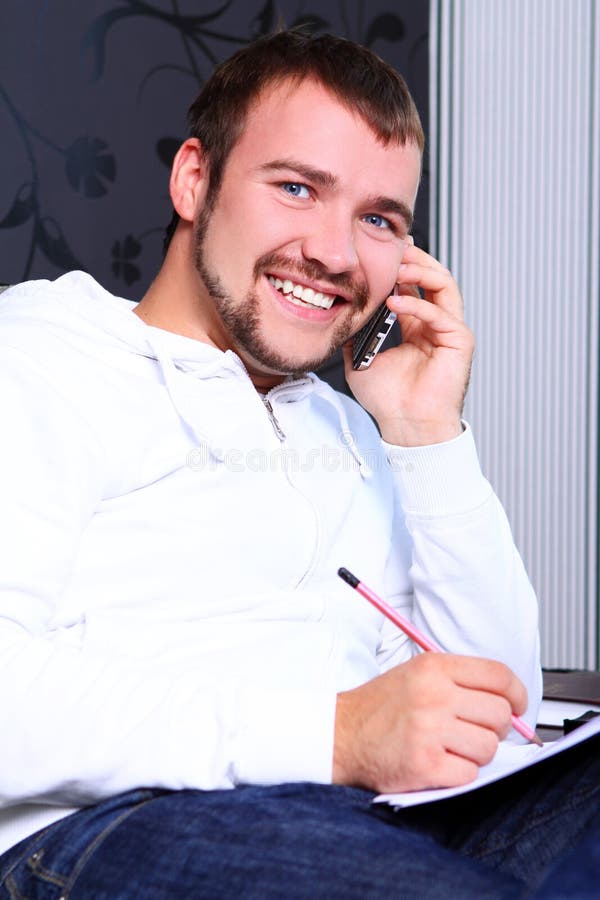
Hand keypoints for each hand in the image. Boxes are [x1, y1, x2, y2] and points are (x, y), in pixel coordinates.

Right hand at [333, 654, 526, 792]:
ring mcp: (429, 729)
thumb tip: (509, 702)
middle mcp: (434, 694)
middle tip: (475, 731)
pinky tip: (438, 763)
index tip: (517, 706)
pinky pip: (469, 773)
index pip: (499, 676)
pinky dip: (458, 773)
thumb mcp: (416, 674)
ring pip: (488, 747)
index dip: (517, 694)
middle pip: (500, 714)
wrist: (340, 734)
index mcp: (434, 667)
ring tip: (450, 747)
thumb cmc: (380, 707)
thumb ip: (459, 681)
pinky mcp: (425, 764)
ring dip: (475, 753)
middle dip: (495, 728)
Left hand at [343, 243, 473, 446]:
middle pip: (434, 276)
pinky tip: (395, 301)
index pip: (414, 284)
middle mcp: (436, 325)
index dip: (401, 265)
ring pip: (445, 285)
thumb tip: (337, 313)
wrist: (406, 426)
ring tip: (397, 266)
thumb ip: (354, 333)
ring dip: (421, 271)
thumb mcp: (359, 358)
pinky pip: (440, 313)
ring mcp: (450, 331)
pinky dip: (417, 303)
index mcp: (417, 326)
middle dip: (414, 259)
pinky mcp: (459, 342)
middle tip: (393, 249)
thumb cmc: (389, 400)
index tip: (382, 250)